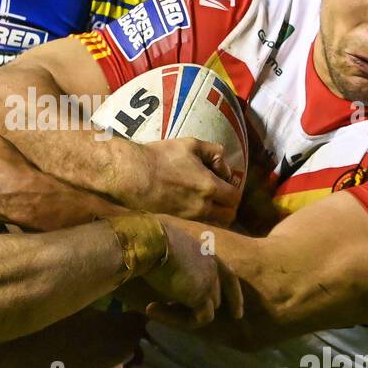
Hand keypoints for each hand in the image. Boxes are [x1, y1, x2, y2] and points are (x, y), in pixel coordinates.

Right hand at [122, 138, 242, 225]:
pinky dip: (201, 215)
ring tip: (205, 197)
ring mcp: (189, 217)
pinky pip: (199, 223)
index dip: (233, 187)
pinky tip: (190, 201)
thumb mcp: (191, 144)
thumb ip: (214, 151)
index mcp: (210, 187)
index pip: (235, 198)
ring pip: (214, 222)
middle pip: (229, 216)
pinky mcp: (177, 221)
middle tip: (220, 192)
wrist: (132, 174)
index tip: (223, 178)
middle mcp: (203, 206)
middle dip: (228, 205)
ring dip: (215, 212)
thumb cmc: (161, 157)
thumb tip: (222, 164)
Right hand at [140, 222, 243, 328]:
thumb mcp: (167, 249)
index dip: (234, 296)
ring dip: (180, 314)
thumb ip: (174, 261)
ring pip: (206, 311)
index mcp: (206, 253)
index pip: (229, 276)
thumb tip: (162, 273)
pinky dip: (174, 320)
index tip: (237, 315)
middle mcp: (212, 266)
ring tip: (152, 308)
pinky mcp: (201, 296)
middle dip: (197, 306)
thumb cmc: (151, 240)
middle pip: (216, 297)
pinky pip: (197, 319)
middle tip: (167, 307)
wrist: (151, 240)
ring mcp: (210, 282)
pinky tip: (151, 309)